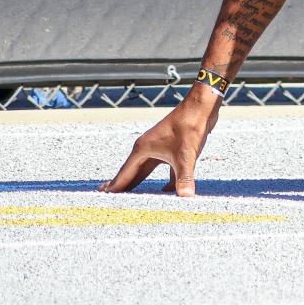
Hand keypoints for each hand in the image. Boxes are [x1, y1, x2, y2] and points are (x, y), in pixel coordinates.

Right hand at [100, 88, 216, 193]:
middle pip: (131, 171)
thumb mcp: (185, 155)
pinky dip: (164, 180)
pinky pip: (164, 168)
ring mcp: (159, 147)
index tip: (103, 195)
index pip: (125, 173)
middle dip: (121, 184)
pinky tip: (165, 190)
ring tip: (129, 193)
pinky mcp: (172, 147)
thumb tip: (185, 198)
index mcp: (143, 149)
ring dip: (138, 181)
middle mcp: (148, 148)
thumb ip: (184, 178)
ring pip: (145, 169)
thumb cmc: (189, 126)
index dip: (115, 186)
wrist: (201, 106)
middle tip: (107, 195)